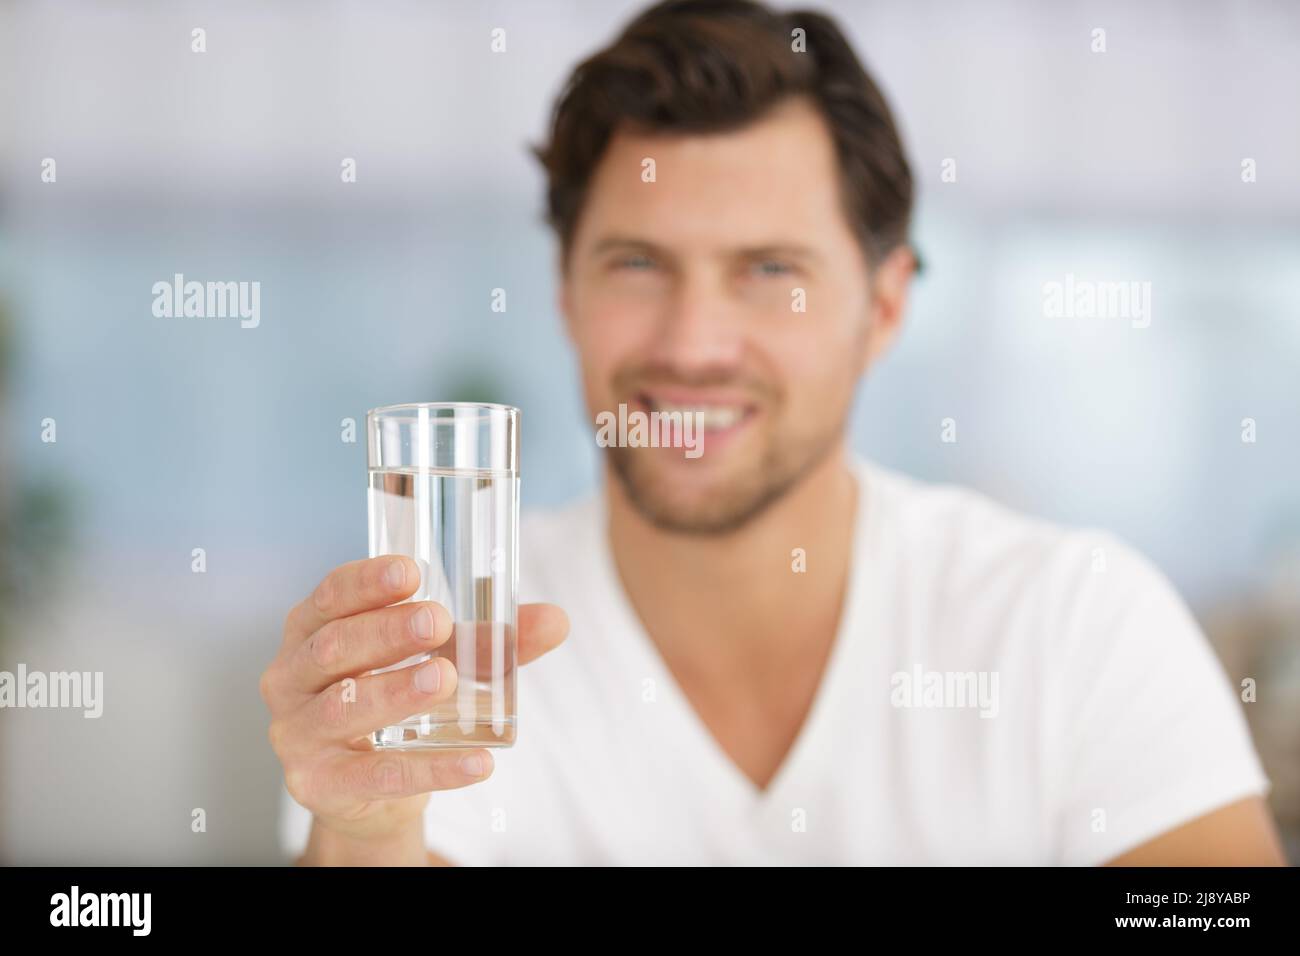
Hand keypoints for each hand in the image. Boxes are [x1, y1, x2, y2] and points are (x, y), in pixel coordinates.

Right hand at [260, 555, 567, 850]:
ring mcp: (299, 734)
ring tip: (445, 678)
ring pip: (344, 708)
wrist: (370, 790)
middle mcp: (292, 678)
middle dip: (385, 632)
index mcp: (312, 631)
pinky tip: (477, 761)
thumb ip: (489, 640)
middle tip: (437, 621)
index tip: (411, 571)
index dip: (366, 582)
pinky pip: (378, 776)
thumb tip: (556, 620)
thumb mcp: (436, 659)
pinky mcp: (320, 785)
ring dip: (396, 690)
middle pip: (333, 647)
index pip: (330, 596)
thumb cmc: (395, 702)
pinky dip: (432, 768)